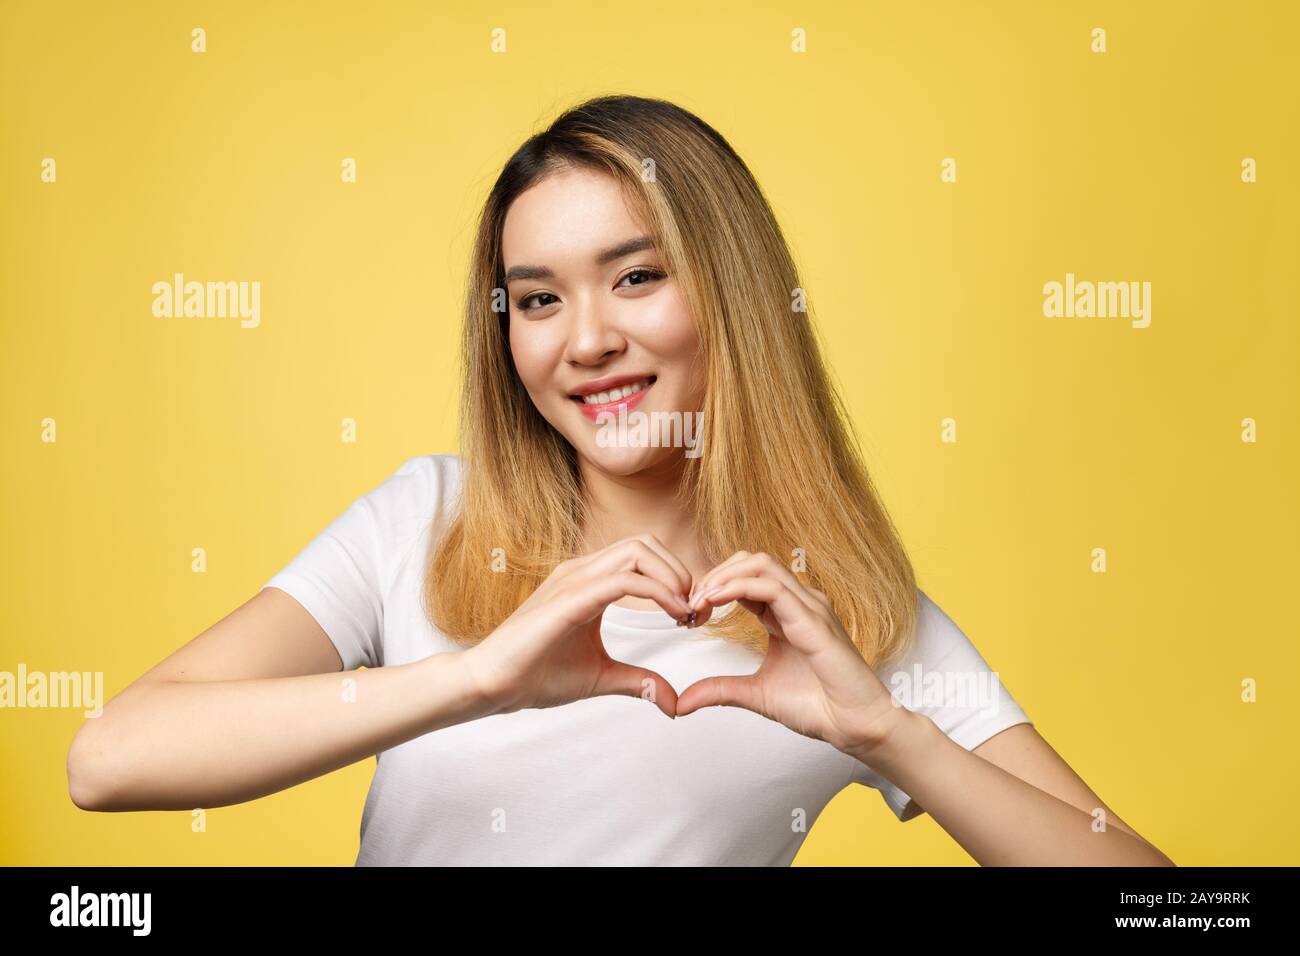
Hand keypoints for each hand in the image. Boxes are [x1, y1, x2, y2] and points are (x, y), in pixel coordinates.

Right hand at [461, 534, 694, 717]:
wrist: (492, 685)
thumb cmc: (535, 676)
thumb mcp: (601, 677)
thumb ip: (638, 681)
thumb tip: (673, 702)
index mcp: (588, 581)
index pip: (643, 556)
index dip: (675, 579)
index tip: (691, 618)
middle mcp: (582, 571)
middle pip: (646, 543)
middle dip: (680, 572)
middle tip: (693, 613)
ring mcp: (574, 578)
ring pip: (639, 550)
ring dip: (672, 577)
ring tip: (684, 613)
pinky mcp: (570, 597)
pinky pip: (625, 579)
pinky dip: (659, 592)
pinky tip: (673, 616)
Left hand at [675, 551, 908, 756]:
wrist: (855, 725)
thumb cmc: (819, 706)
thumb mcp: (755, 695)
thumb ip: (719, 691)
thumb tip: (681, 701)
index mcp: (786, 613)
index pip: (746, 578)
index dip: (714, 587)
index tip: (689, 613)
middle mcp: (799, 602)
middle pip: (750, 561)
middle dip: (714, 575)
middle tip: (690, 604)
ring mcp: (809, 607)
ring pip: (760, 564)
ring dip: (722, 577)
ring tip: (699, 601)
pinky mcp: (814, 621)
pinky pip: (772, 588)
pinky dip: (737, 588)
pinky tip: (716, 602)